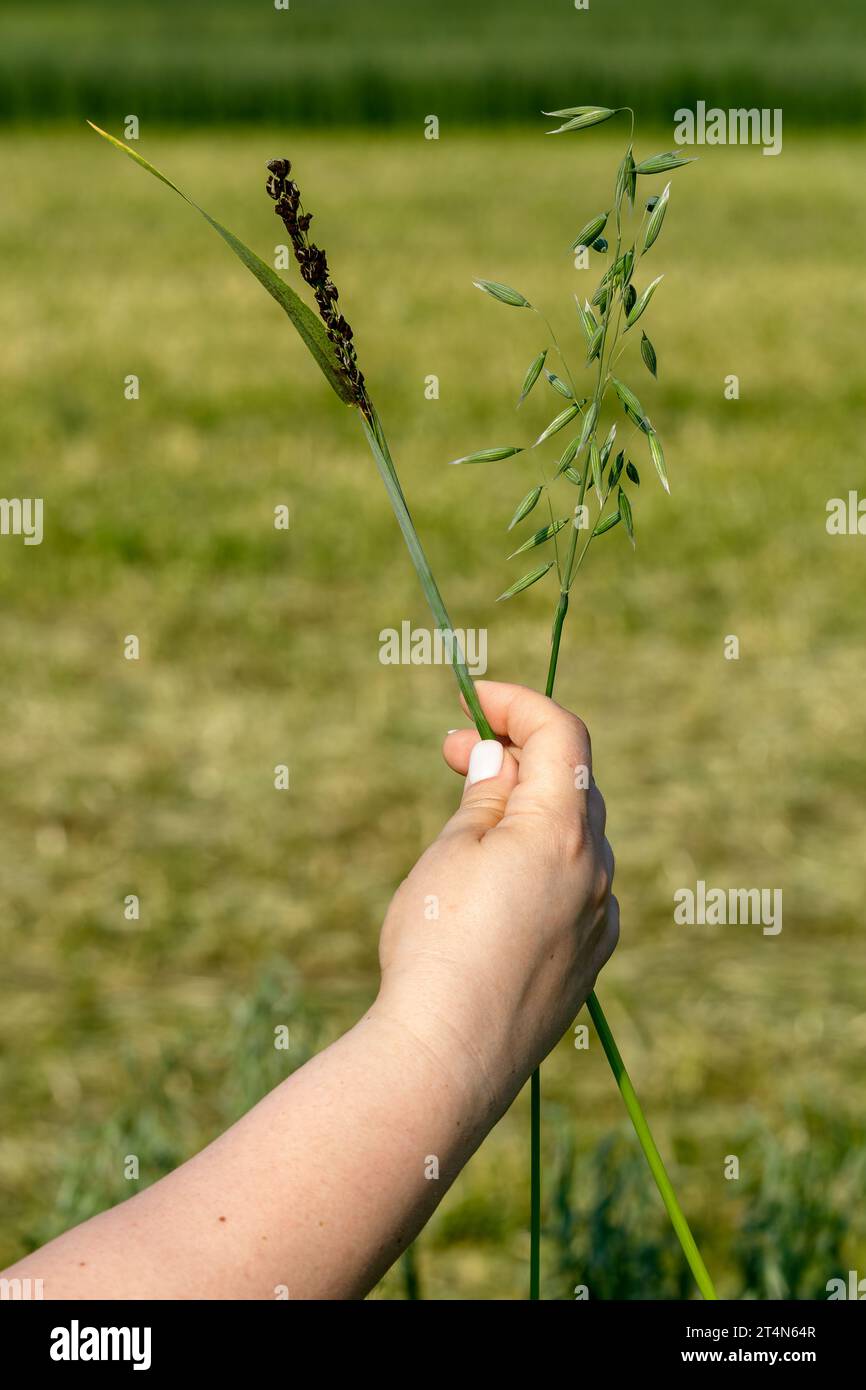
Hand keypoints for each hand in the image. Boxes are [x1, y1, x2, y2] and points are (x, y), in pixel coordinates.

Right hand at [375, 680, 617, 1117]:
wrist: (447, 1059)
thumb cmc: (437, 943)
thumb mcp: (452, 851)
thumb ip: (489, 794)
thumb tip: (507, 757)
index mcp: (564, 831)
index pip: (563, 735)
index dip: (519, 704)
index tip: (474, 701)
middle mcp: (597, 872)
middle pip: (572, 783)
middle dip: (518, 756)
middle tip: (455, 755)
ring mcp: (598, 920)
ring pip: (575, 838)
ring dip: (530, 811)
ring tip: (467, 822)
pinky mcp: (587, 962)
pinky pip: (576, 890)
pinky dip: (543, 864)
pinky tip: (495, 887)